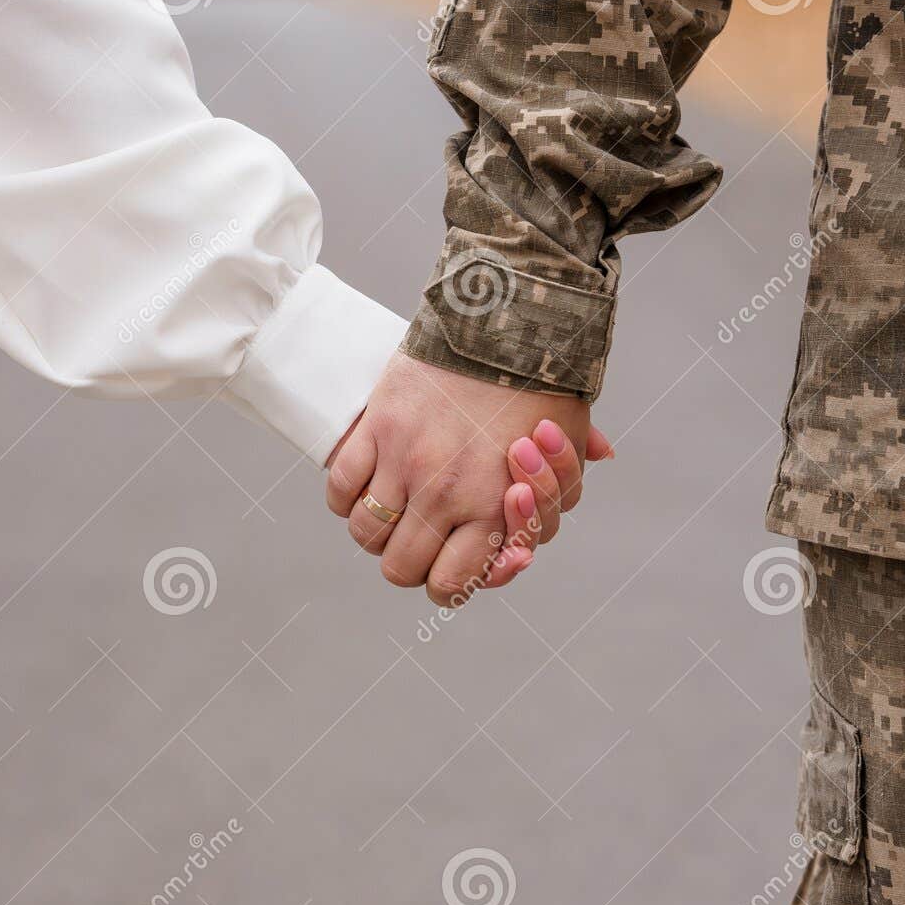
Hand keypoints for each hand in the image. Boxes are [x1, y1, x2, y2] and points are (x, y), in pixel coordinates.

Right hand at [326, 352, 607, 605]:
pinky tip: (366, 484)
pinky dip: (347, 496)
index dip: (445, 584)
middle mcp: (444, 493)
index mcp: (491, 507)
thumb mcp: (564, 449)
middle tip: (418, 537)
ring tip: (392, 509)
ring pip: (365, 533)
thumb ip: (549, 502)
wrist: (506, 320)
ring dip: (375, 529)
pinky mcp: (376, 426)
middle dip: (408, 562)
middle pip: (399, 568)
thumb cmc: (541, 385)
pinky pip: (341, 486)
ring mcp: (405, 460)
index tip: (446, 564)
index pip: (449, 584)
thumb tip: (524, 549)